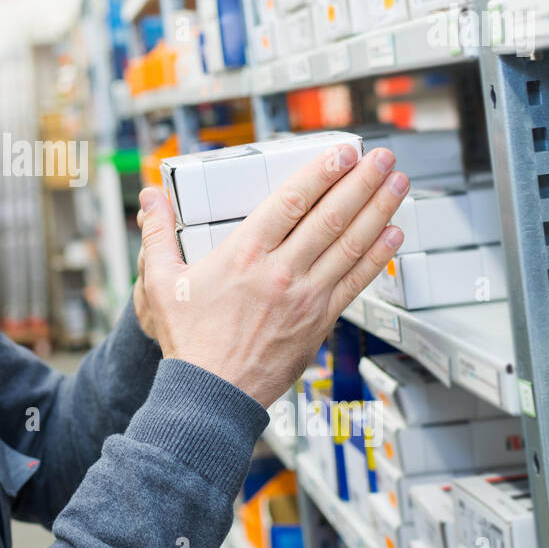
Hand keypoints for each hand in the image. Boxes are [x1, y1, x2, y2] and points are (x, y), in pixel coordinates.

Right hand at [136, 144, 407, 406]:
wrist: (211, 395)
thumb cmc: (189, 342)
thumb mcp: (161, 282)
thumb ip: (157, 235)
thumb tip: (151, 198)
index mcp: (243, 255)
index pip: (291, 202)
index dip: (321, 172)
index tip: (342, 152)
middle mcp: (280, 272)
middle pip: (330, 217)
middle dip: (361, 183)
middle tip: (381, 158)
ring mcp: (305, 298)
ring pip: (350, 245)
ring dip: (378, 211)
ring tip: (398, 184)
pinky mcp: (319, 321)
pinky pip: (355, 282)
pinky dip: (377, 256)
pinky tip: (393, 235)